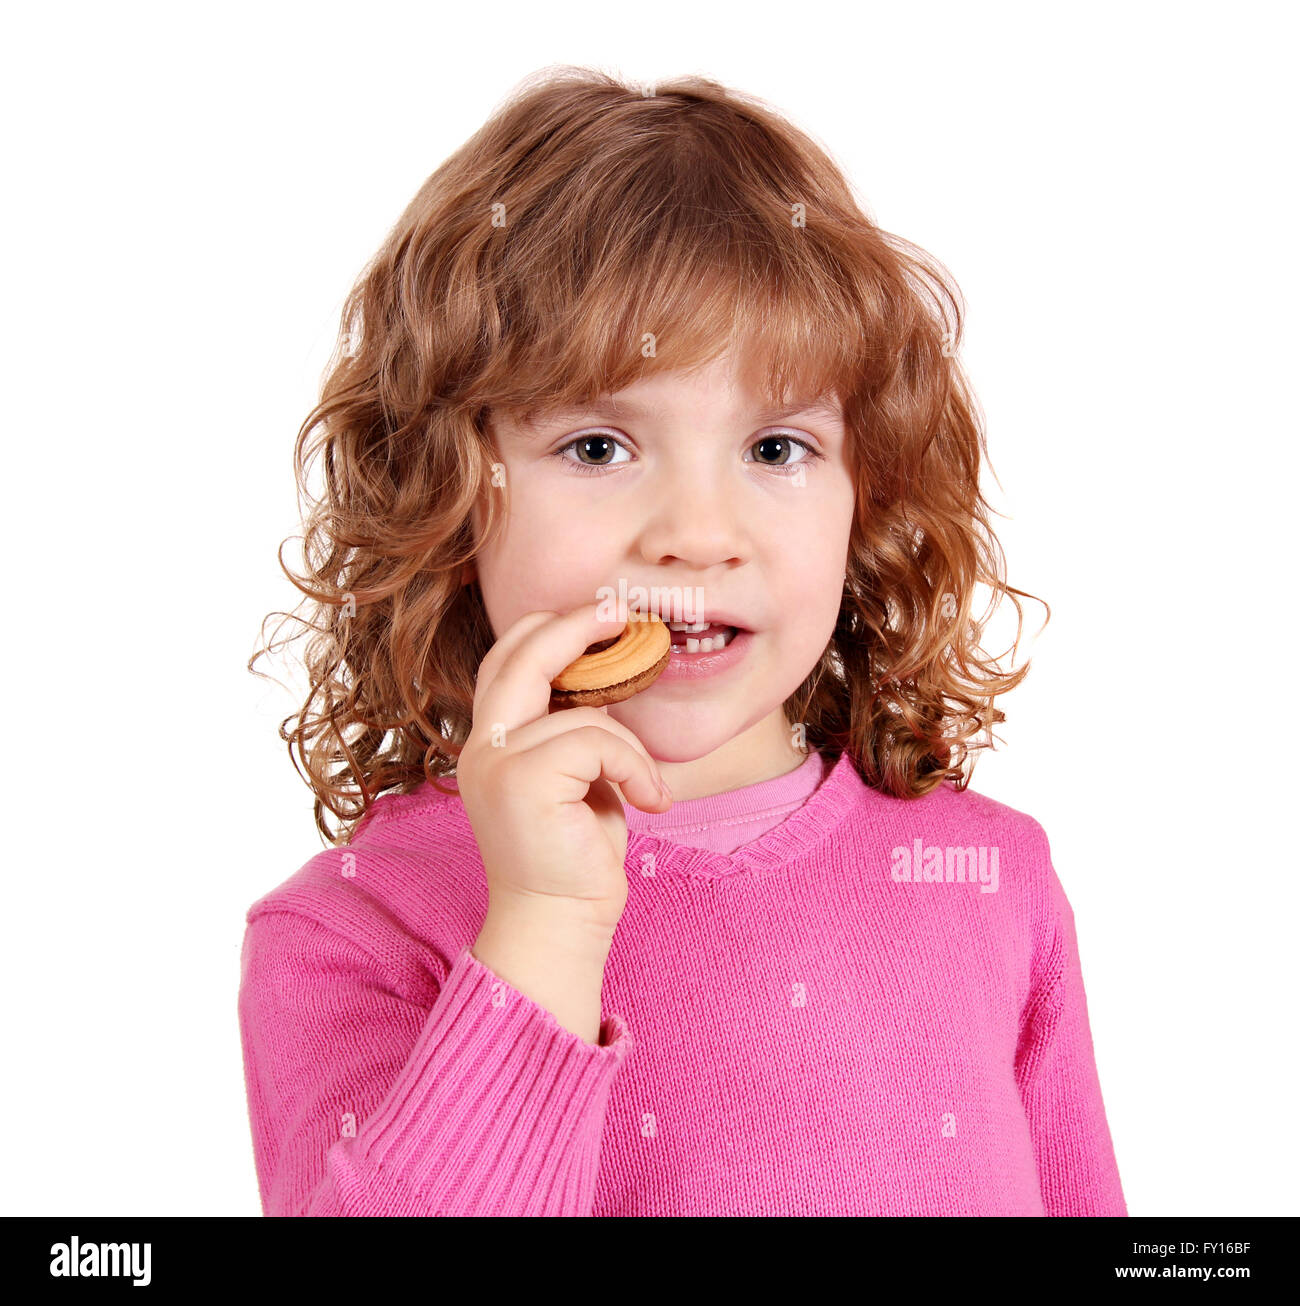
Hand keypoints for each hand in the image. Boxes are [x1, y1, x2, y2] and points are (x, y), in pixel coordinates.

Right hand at [456, 603, 670, 936]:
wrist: (558, 923)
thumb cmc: (575, 853)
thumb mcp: (576, 777)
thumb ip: (574, 727)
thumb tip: (608, 676)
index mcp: (490, 740)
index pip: (507, 657)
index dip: (551, 627)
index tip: (603, 614)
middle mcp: (481, 745)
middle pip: (523, 653)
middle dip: (578, 625)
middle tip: (623, 613)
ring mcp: (495, 761)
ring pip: (581, 711)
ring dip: (630, 748)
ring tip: (647, 788)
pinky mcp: (523, 780)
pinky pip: (598, 741)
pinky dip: (635, 767)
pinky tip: (650, 802)